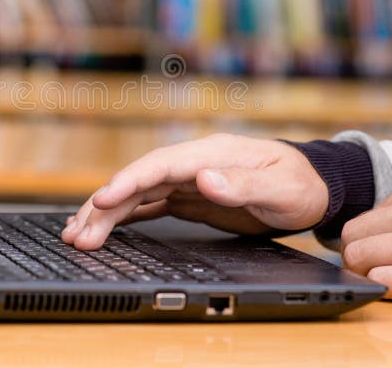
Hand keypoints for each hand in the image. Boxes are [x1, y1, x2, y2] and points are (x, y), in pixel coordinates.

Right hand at [61, 133, 328, 250]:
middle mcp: (192, 164)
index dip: (127, 182)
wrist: (314, 186)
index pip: (159, 166)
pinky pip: (150, 205)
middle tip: (77, 235)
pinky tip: (105, 227)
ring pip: (137, 194)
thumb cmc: (300, 183)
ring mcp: (189, 180)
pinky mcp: (191, 197)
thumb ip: (243, 184)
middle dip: (104, 207)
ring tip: (77, 236)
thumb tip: (203, 180)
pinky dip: (126, 217)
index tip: (100, 200)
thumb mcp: (280, 187)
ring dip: (107, 214)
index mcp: (210, 154)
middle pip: (138, 181)